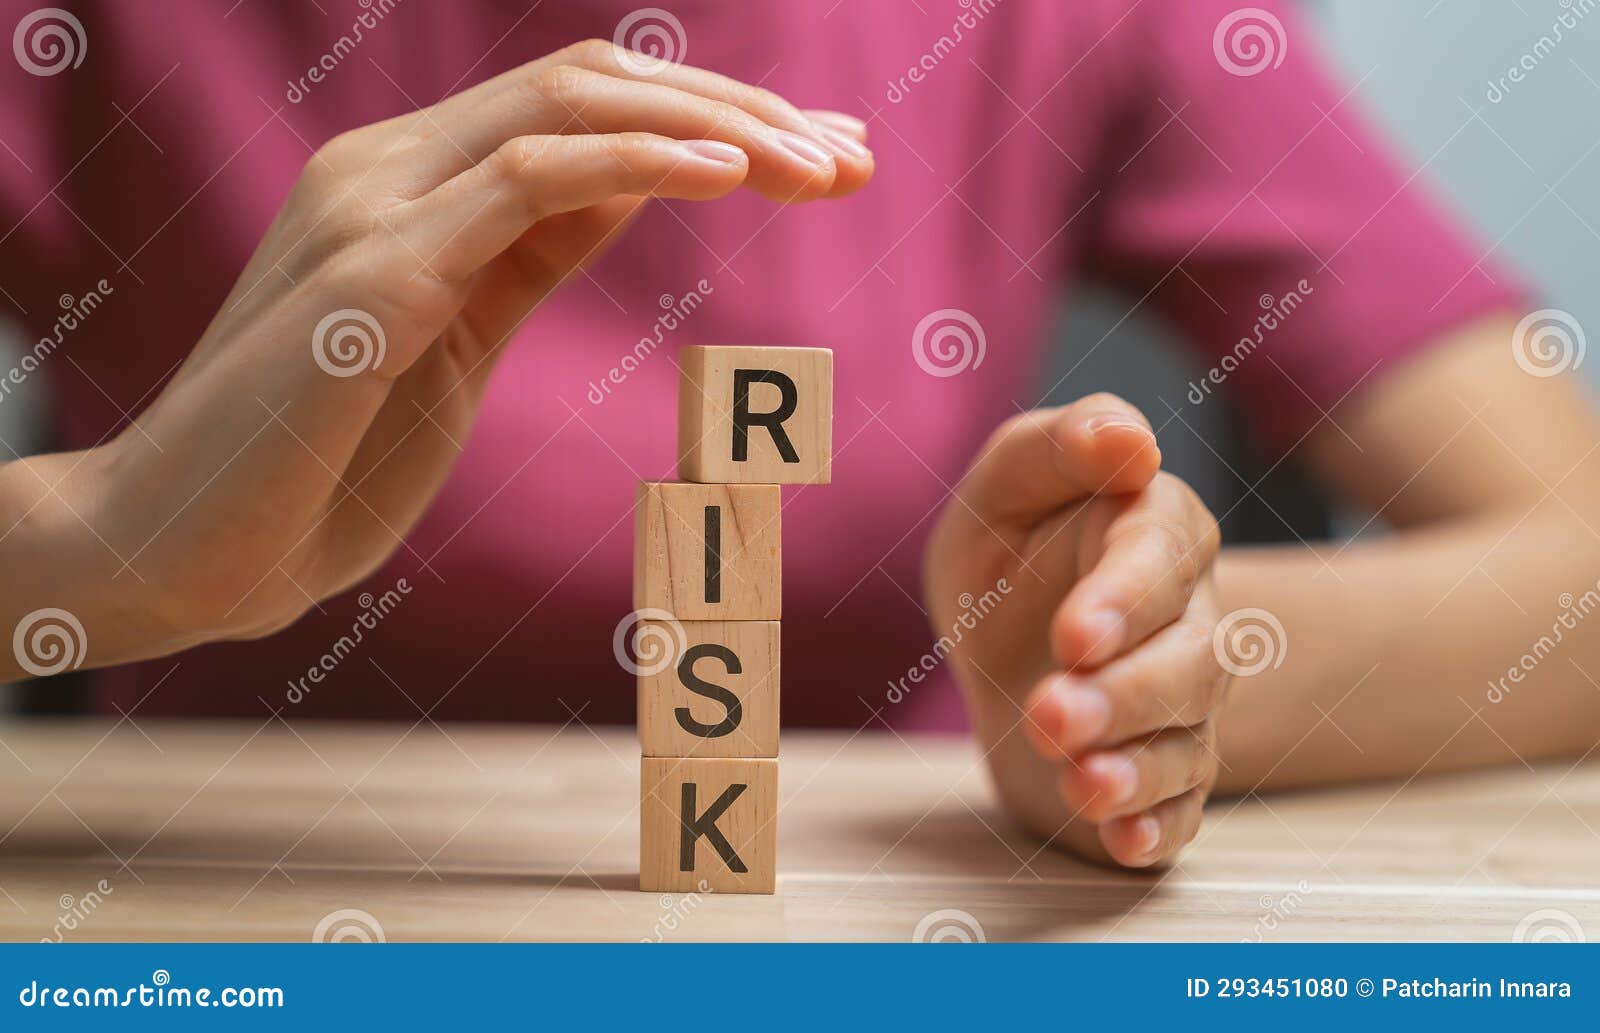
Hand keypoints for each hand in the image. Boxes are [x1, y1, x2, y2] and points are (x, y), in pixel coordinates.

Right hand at [6, 40, 871, 673]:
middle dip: (741, 106)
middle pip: (597, 83)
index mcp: (419, 186)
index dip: (717, 118)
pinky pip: (526, 180)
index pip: (590, 109)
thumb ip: (524, 256)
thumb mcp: (454, 338)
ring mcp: (376, 211)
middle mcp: (393, 171)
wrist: (187, 547)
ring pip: (571, 105)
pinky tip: (727, 174)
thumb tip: (627, 189)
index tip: (824, 158)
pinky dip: (636, 162)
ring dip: (715, 124)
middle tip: (852, 156)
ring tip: (819, 166)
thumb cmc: (319, 460)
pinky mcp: (372, 276)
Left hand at [923, 395, 1226, 866]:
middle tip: (1047, 715)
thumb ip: (1061, 447)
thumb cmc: (1010, 549)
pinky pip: (1180, 810)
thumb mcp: (1008, 483)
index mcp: (1155, 535)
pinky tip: (1126, 840)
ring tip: (1080, 782)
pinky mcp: (1159, 775)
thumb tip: (1128, 439)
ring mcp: (1178, 707)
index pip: (1161, 559)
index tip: (1074, 635)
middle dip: (1122, 696)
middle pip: (1188, 664)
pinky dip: (1157, 828)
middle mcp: (1185, 624)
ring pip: (1184, 742)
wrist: (998, 639)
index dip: (1125, 599)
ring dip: (1133, 768)